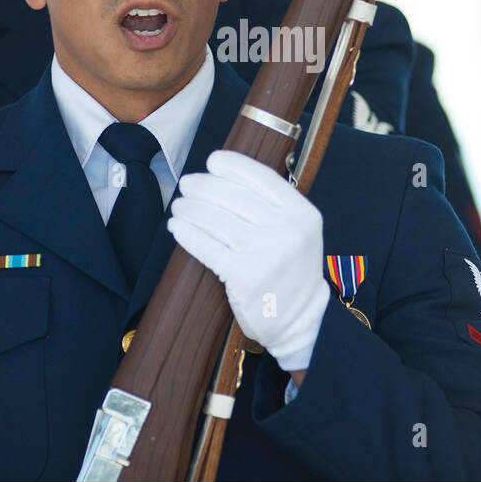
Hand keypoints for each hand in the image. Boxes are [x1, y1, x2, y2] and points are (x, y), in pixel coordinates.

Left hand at [168, 150, 329, 373]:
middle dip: (203, 186)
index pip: (260, 177)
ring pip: (216, 219)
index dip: (231, 165)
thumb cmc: (291, 270)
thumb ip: (272, 205)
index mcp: (301, 212)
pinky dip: (188, 234)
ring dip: (190, 208)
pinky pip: (208, 247)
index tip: (212, 162)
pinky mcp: (245, 276)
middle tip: (187, 184)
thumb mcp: (297, 230)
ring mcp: (267, 253)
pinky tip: (178, 227)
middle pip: (233, 196)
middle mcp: (287, 230)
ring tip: (179, 206)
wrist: (301, 319)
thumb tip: (224, 177)